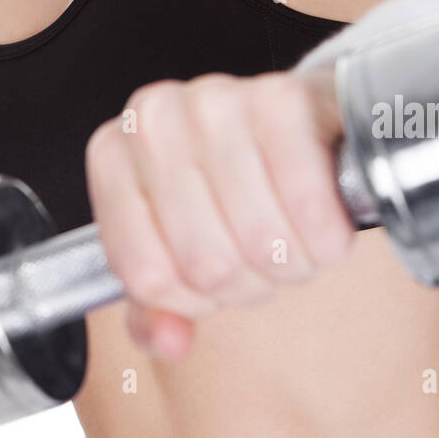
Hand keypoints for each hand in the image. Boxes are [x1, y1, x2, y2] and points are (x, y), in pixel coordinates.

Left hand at [84, 67, 353, 360]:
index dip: (191, 298)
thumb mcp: (176, 244)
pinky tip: (325, 224)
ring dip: (292, 263)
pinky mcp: (281, 97)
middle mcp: (154, 119)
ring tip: (294, 238)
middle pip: (207, 264)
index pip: (147, 277)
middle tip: (264, 257)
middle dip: (248, 281)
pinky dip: (325, 234)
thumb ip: (158, 305)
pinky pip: (307, 202)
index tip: (210, 278)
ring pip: (259, 241)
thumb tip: (168, 340)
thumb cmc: (229, 185)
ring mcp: (215, 100)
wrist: (298, 123)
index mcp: (112, 156)